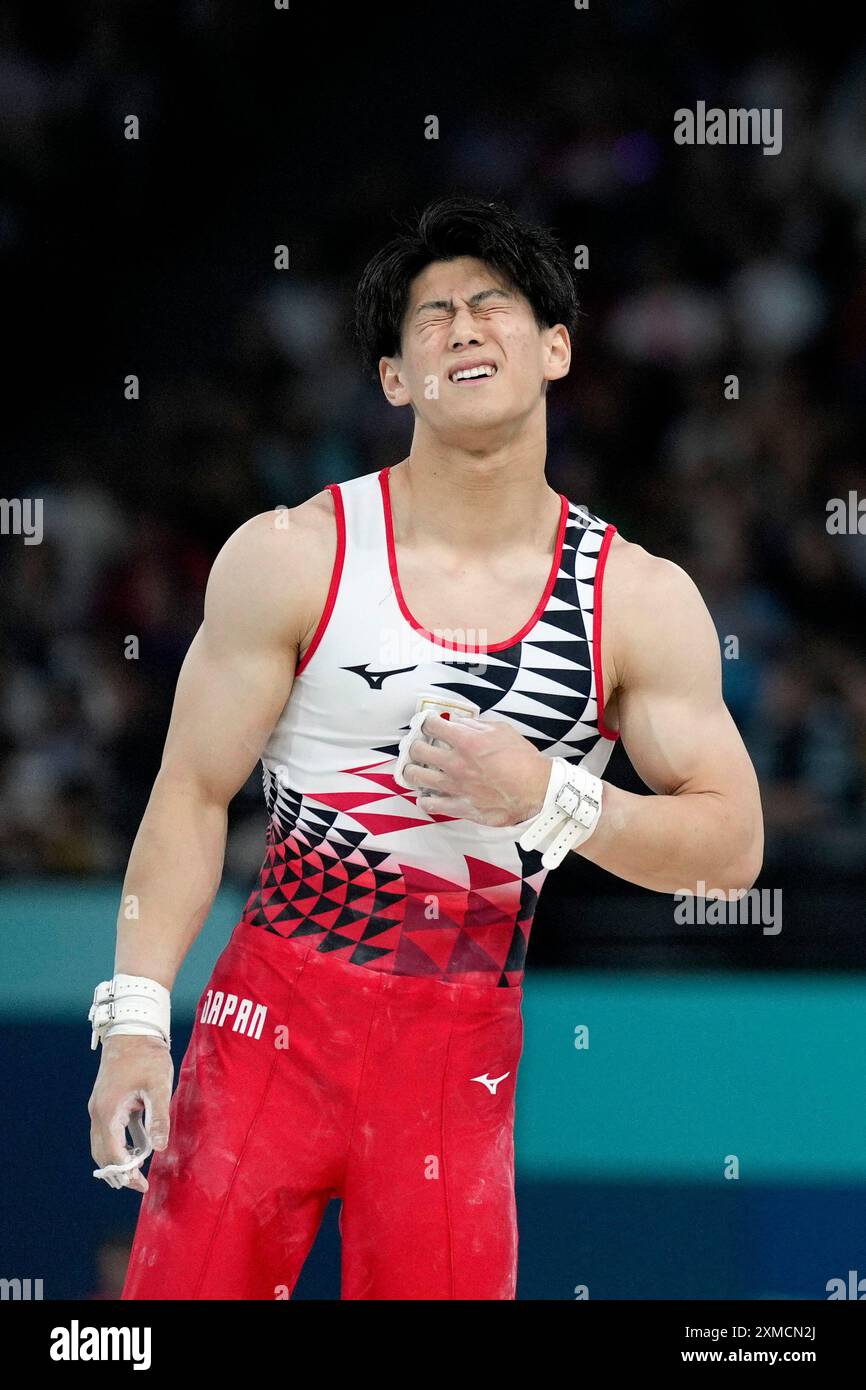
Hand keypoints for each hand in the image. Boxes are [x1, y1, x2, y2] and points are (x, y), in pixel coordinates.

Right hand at [88, 1034, 173, 1192]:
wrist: (132, 1028)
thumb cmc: (146, 1055)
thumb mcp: (158, 1086)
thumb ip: (158, 1117)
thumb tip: (159, 1148)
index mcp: (108, 1111)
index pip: (112, 1153)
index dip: (126, 1172)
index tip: (142, 1185)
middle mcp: (98, 1112)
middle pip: (102, 1153)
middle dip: (118, 1172)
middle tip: (138, 1185)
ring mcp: (101, 1106)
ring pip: (103, 1142)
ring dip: (118, 1159)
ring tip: (136, 1173)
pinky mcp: (107, 1100)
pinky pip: (110, 1130)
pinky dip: (120, 1143)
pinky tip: (138, 1148)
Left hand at [401, 712, 551, 826]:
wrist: (537, 790)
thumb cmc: (523, 760)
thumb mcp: (502, 730)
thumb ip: (476, 725)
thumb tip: (459, 722)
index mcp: (466, 741)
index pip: (432, 726)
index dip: (427, 723)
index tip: (427, 724)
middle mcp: (456, 764)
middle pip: (418, 751)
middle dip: (415, 746)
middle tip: (418, 746)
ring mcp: (456, 787)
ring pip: (417, 778)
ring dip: (412, 771)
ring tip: (414, 769)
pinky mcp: (461, 806)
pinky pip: (432, 805)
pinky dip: (425, 800)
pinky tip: (425, 796)